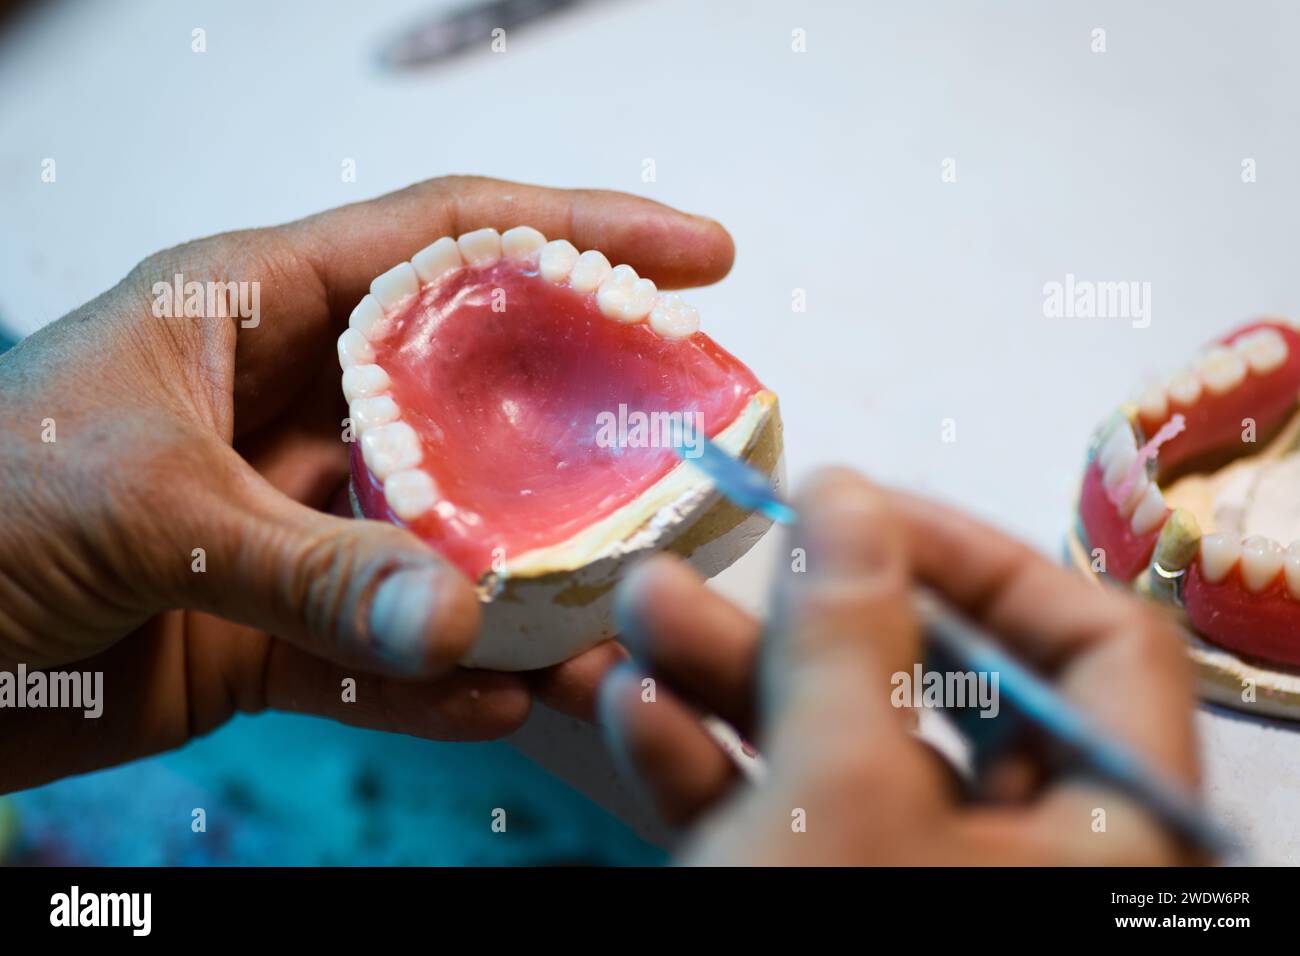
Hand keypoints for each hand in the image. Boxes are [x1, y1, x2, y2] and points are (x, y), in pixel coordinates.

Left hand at [0, 176, 732, 792]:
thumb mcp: (143, 506)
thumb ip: (312, 563)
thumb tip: (461, 622)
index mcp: (255, 306)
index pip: (447, 240)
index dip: (579, 234)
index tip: (697, 256)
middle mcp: (290, 401)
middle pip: (472, 393)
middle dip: (577, 424)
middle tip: (678, 450)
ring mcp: (289, 514)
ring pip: (440, 536)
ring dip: (518, 583)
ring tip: (607, 615)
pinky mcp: (271, 620)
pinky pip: (380, 648)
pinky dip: (436, 679)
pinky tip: (497, 699)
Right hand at [601, 469, 1200, 864]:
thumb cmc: (830, 950)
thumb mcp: (841, 791)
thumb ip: (850, 632)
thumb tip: (846, 497)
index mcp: (1109, 835)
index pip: (1098, 643)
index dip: (982, 557)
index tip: (858, 508)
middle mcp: (1027, 857)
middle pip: (941, 688)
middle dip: (813, 613)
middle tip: (727, 549)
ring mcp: (919, 888)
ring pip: (844, 747)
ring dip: (734, 676)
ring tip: (640, 610)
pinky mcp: (829, 908)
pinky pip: (787, 818)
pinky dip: (711, 763)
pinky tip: (634, 711)